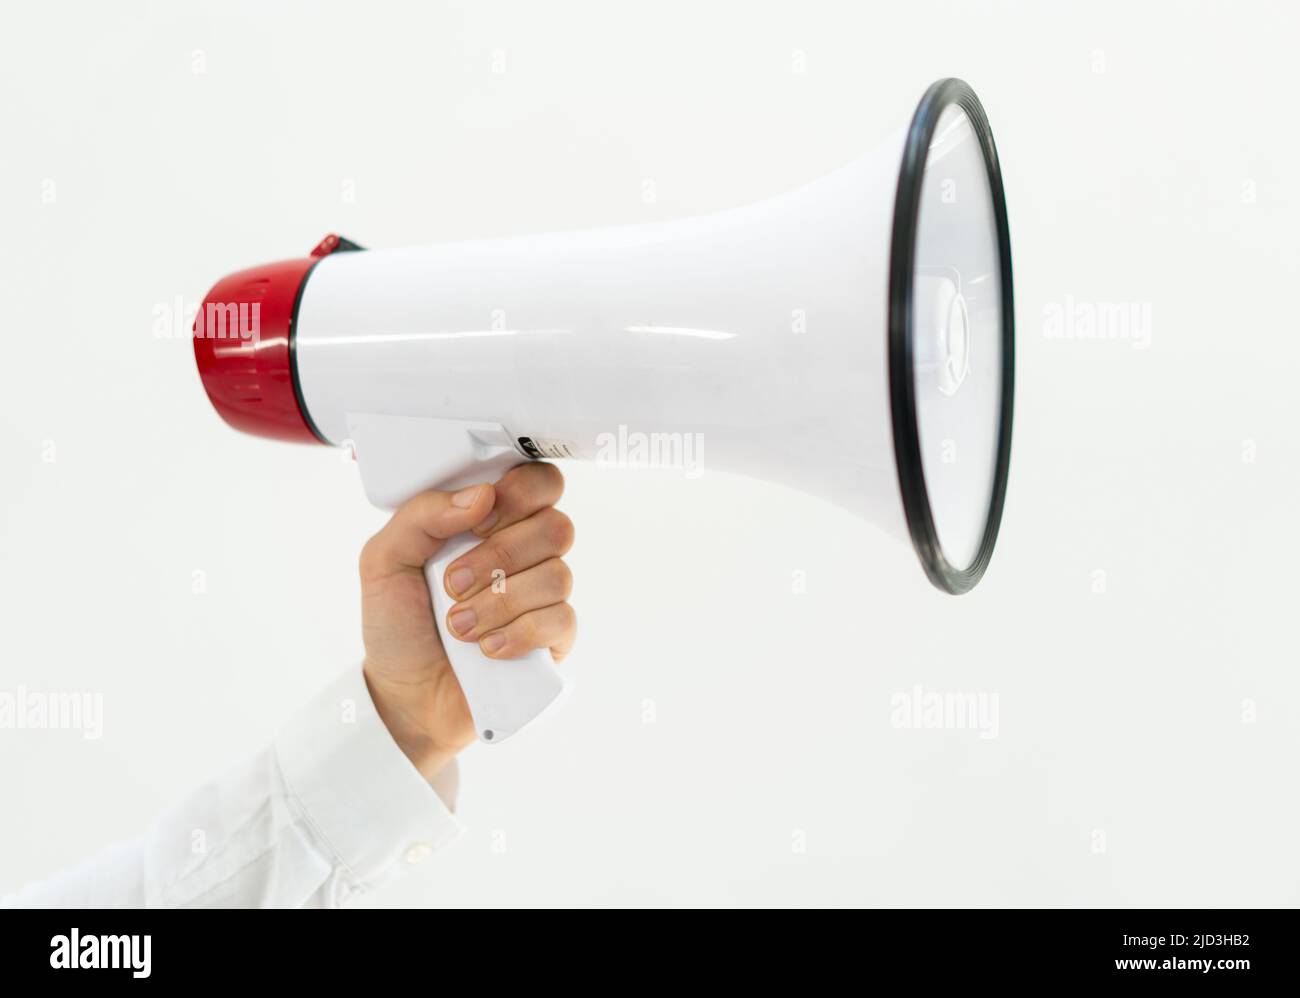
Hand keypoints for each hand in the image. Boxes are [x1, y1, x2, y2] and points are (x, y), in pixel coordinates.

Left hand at [360, 464, 575, 779]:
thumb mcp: (383, 560)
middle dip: (500, 555)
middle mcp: (526, 552)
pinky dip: (519, 633)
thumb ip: (422, 514)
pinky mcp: (553, 638)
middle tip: (453, 582)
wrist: (405, 696)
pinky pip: (561, 620)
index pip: (538, 482)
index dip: (520, 493)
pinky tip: (487, 649)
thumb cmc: (397, 625)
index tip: (480, 520)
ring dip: (500, 602)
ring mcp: (544, 596)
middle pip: (556, 526)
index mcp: (491, 521)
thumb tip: (481, 495)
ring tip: (457, 627)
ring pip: (557, 575)